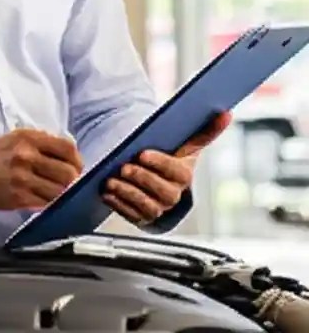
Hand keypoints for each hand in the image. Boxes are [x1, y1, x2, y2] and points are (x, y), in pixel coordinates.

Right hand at [0, 129, 82, 210]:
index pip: (67, 149)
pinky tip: (42, 198)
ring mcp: (23, 178)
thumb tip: (70, 158)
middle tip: (67, 183)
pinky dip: (49, 203)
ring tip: (54, 192)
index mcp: (29, 138)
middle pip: (68, 173)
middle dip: (72, 180)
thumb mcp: (16, 138)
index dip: (76, 160)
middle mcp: (27, 156)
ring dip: (61, 194)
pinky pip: (46, 203)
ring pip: (60, 191)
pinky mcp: (18, 197)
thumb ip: (43, 144)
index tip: (75, 167)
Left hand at [103, 111, 231, 224]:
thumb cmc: (171, 160)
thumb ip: (205, 131)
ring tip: (111, 181)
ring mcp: (158, 209)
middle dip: (142, 178)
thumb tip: (226, 114)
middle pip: (163, 192)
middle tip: (124, 167)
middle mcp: (174, 196)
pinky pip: (131, 215)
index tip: (142, 154)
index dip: (160, 163)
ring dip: (128, 193)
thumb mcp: (185, 145)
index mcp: (184, 176)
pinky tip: (107, 193)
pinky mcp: (141, 218)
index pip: (177, 172)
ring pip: (147, 206)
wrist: (158, 184)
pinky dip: (118, 204)